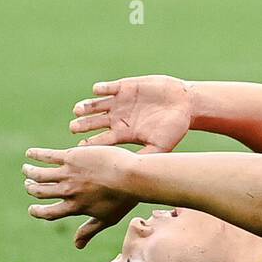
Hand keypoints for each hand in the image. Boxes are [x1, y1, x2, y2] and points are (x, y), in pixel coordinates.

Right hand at [23, 146, 138, 248]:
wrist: (132, 176)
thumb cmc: (124, 199)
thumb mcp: (107, 219)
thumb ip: (89, 231)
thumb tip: (77, 246)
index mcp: (75, 207)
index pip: (49, 213)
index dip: (37, 211)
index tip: (32, 209)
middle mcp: (67, 192)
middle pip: (41, 192)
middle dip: (32, 189)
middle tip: (29, 185)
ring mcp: (68, 174)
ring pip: (40, 175)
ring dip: (30, 172)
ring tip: (26, 169)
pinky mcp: (72, 157)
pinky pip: (47, 156)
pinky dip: (36, 155)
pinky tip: (30, 153)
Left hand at [69, 76, 191, 153]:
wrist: (186, 106)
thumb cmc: (174, 129)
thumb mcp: (161, 146)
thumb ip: (146, 157)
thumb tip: (133, 174)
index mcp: (123, 134)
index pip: (101, 141)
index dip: (90, 144)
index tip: (80, 148)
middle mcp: (117, 118)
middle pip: (93, 123)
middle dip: (82, 125)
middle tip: (74, 128)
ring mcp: (120, 102)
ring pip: (96, 105)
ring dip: (86, 107)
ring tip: (79, 109)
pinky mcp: (126, 87)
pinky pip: (108, 88)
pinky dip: (101, 89)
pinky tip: (98, 92)